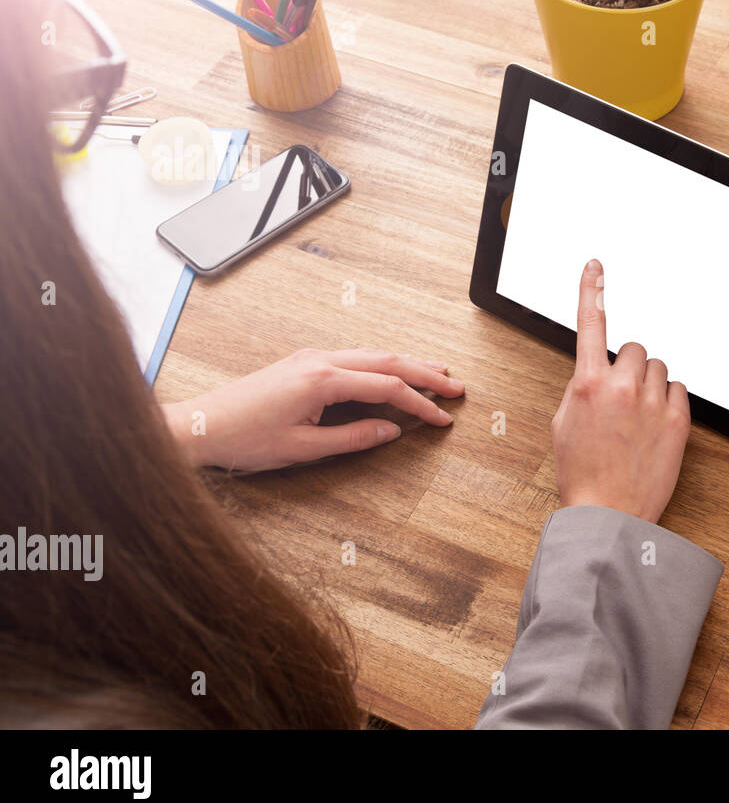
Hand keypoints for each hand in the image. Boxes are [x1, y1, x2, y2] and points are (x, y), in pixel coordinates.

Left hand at [162, 348, 464, 471]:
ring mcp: (310, 358)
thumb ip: (352, 438)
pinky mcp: (303, 363)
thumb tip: (390, 432)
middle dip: (425, 373)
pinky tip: (393, 371)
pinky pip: (354, 357)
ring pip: (372, 354)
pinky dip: (382, 364)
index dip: (420, 404)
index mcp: (322, 380)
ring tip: (436, 372)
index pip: (388, 387)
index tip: (442, 418)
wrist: (198, 425)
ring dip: (407, 363)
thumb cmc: (242, 438)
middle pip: (387, 361)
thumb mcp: (303, 448)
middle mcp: (319, 360)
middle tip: (456, 387)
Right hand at [551, 259, 690, 523]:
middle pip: (636, 349)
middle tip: (623, 395)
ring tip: (638, 417)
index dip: (592, 290)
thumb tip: (597, 372)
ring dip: (651, 384)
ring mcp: (654, 404)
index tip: (596, 267)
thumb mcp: (565, 423)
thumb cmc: (582, 473)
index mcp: (588, 384)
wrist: (609, 513)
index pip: (591, 324)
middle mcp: (623, 388)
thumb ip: (582, 388)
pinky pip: (679, 390)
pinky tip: (655, 426)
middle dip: (630, 365)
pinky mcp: (678, 422)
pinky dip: (669, 402)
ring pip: (660, 368)